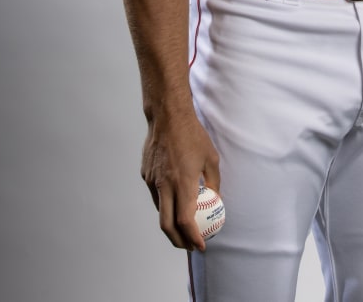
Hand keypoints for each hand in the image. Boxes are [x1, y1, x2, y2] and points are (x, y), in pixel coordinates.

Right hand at [141, 109, 220, 250]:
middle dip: (178, 241)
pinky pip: (156, 195)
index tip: (200, 246)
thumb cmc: (192, 135)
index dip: (192, 238)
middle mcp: (165, 185)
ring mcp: (152, 181)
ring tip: (183, 228)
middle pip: (167, 225)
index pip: (185, 221)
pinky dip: (165, 205)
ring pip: (160, 211)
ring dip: (170, 224)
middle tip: (188, 246)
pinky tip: (174, 201)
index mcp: (182, 183)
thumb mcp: (211, 158)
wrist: (167, 116)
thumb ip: (213, 182)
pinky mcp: (146, 175)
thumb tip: (216, 199)